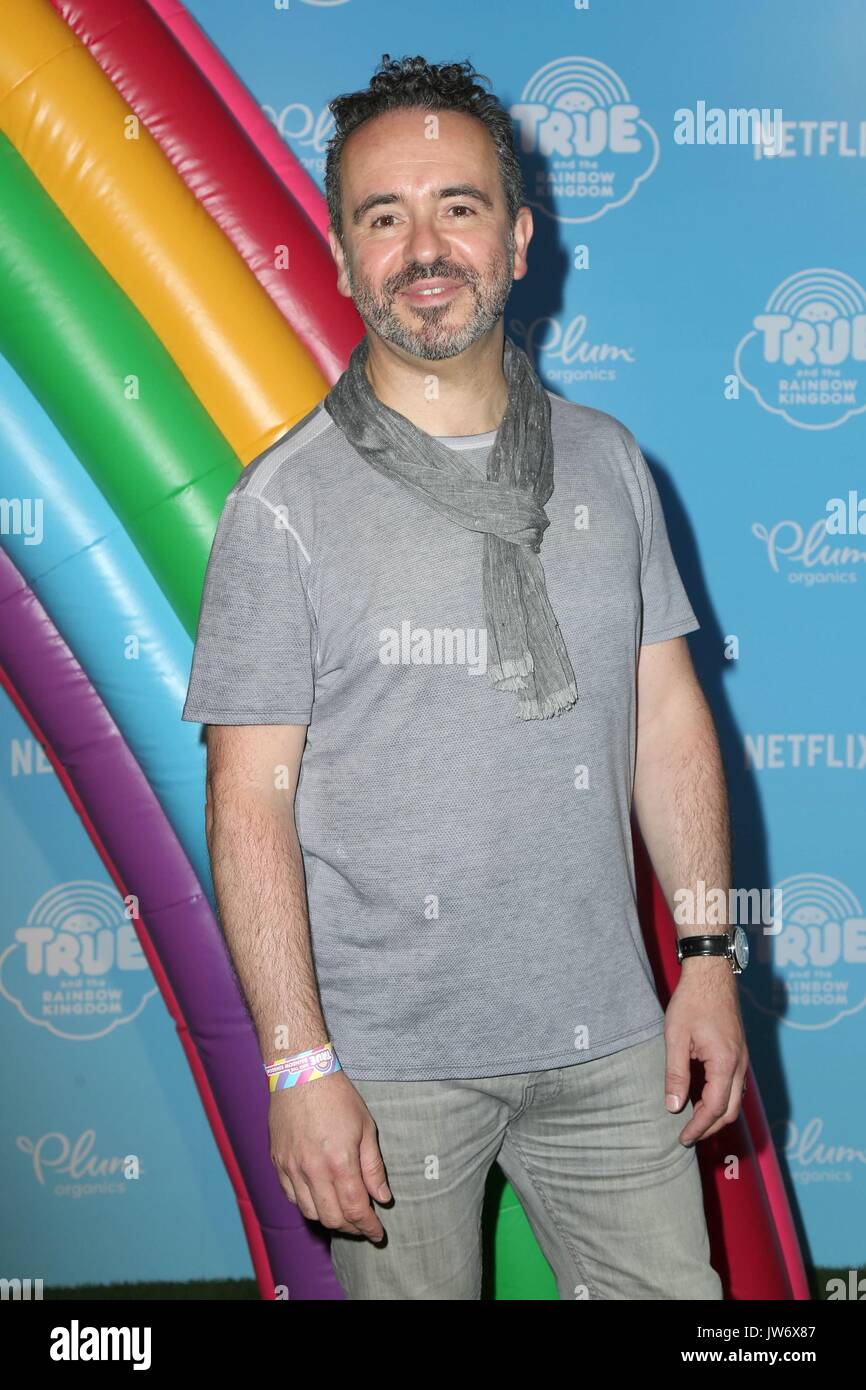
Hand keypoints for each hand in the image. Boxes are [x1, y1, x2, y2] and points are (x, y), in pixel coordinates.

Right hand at [268, 1071, 390, 1240]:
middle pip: (332, 1218)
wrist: (300, 1073)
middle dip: (351, 1228)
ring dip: (329, 1219)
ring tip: (343, 1213)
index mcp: (339, 1162)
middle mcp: (313, 1170)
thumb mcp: (366, 1127)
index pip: (355, 1209)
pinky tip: (320, 1198)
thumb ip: (373, 1167)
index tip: (377, 1233)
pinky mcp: (277, 1162)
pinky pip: (291, 1197)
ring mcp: (291, 1168)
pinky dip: (307, 1205)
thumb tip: (382, 1198)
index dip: (368, 1227)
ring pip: (310, 1212)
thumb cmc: (338, 1097)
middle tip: (363, 1225)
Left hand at [664, 956, 749, 1145]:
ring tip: (692, 1121)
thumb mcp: (676, 1037)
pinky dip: (720, 1099)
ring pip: (735, 1099)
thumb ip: (676, 1074)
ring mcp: (742, 1058)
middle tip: (686, 1135)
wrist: (711, 974)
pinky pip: (734, 1085)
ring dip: (716, 1114)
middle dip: (709, 1127)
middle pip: (729, 1110)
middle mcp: (739, 1065)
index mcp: (725, 1064)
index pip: (714, 1109)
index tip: (682, 1139)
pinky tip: (702, 1098)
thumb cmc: (692, 1002)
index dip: (698, 1127)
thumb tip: (674, 1107)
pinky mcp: (738, 1052)